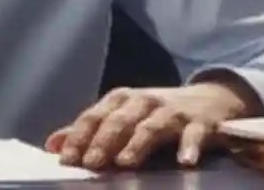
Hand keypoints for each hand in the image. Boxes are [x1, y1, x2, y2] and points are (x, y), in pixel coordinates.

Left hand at [45, 76, 263, 170]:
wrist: (211, 99)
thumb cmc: (157, 112)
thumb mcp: (122, 116)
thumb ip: (90, 131)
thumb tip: (53, 145)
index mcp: (121, 100)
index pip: (94, 117)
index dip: (79, 137)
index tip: (67, 159)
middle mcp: (144, 101)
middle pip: (119, 121)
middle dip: (103, 142)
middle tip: (92, 164)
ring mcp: (172, 110)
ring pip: (151, 127)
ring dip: (137, 144)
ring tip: (125, 163)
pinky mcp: (201, 122)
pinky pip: (194, 134)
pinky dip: (189, 147)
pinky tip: (185, 162)